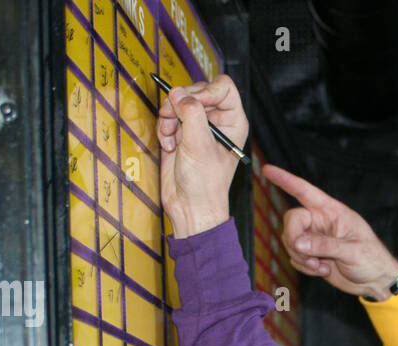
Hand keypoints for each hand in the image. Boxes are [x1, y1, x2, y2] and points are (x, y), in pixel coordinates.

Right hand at [157, 76, 247, 238]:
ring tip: (171, 137)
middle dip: (181, 103)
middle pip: (196, 89)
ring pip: (178, 100)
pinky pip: (168, 115)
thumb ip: (191, 114)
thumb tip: (177, 94)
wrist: (189, 206)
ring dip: (169, 116)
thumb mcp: (200, 145)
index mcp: (233, 121)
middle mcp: (217, 120)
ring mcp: (198, 125)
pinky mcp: (181, 132)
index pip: (223, 86)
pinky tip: (169, 145)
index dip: (206, 90)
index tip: (193, 103)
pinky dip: (164, 127)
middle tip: (173, 117)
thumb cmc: (206, 184)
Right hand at [262, 164, 397, 299]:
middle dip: (294, 239)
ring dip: (302, 258)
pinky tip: (324, 271)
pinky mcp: (312, 255)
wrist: (376, 281)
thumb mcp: (352, 251)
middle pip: (292, 220)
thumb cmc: (372, 260)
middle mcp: (321, 222)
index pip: (304, 191)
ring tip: (323, 267)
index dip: (285, 180)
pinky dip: (304, 266)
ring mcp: (315, 239)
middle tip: (309, 256)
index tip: (267, 170)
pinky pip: (295, 257)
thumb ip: (325, 246)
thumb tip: (298, 243)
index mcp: (332, 211)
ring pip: (291, 241)